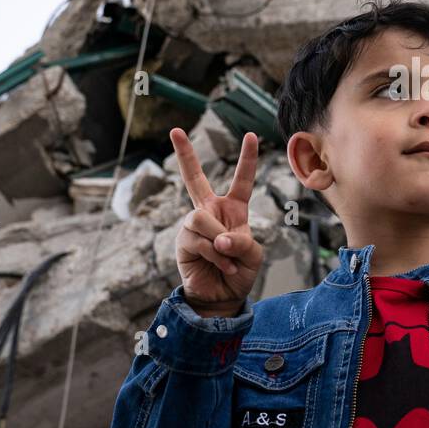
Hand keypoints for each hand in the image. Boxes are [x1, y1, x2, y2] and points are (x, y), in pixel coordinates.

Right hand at [170, 128, 263, 315]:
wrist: (222, 297)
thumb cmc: (240, 272)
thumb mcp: (253, 256)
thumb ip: (242, 243)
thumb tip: (220, 239)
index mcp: (233, 210)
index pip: (241, 180)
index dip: (247, 159)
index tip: (251, 135)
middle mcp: (210, 212)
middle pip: (194, 178)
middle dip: (184, 155)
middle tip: (175, 131)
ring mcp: (194, 226)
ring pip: (200, 218)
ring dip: (218, 241)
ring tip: (227, 258)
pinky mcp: (182, 241)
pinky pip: (196, 239)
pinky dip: (214, 255)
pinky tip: (221, 265)